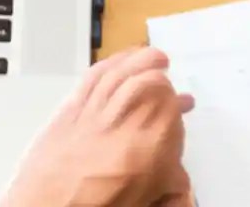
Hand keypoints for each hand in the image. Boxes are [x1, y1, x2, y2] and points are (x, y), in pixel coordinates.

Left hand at [1, 47, 194, 206]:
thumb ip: (168, 183)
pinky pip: (91, 79)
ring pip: (119, 74)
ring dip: (139, 59)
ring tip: (155, 56)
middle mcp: (120, 124)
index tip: (181, 108)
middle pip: (147, 82)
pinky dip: (108, 65)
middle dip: (161, 77)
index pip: (171, 108)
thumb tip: (178, 177)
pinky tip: (118, 62)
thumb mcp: (145, 200)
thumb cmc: (97, 205)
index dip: (177, 105)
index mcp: (145, 148)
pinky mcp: (68, 111)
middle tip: (169, 80)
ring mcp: (92, 114)